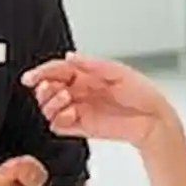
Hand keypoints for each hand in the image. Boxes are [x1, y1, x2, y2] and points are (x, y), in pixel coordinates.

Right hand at [21, 52, 174, 148]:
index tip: (32, 77)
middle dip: (44, 88)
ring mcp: (80, 110)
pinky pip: (59, 126)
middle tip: (49, 88)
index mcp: (87, 75)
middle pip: (48, 89)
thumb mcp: (118, 71)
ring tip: (65, 101)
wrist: (153, 119)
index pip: (57, 71)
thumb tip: (69, 57)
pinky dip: (58, 120)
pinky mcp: (82, 128)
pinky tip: (70, 114)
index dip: (42, 72)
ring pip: (50, 108)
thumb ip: (92, 65)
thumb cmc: (142, 93)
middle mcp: (80, 92)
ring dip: (50, 104)